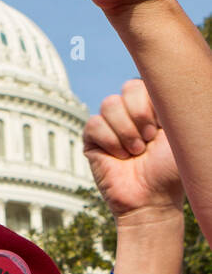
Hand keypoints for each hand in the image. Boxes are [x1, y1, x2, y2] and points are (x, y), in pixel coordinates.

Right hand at [84, 79, 183, 223]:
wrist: (152, 202)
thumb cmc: (171, 172)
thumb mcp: (180, 133)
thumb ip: (174, 104)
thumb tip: (171, 72)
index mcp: (154, 108)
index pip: (145, 83)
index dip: (150, 104)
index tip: (160, 129)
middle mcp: (132, 114)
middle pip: (127, 88)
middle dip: (139, 116)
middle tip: (148, 141)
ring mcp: (111, 125)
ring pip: (109, 104)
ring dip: (126, 132)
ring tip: (135, 152)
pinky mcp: (93, 139)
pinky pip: (94, 124)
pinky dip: (110, 142)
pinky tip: (119, 157)